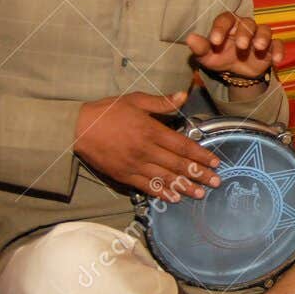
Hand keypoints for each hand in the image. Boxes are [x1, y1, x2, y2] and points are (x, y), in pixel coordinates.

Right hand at [75, 91, 221, 200]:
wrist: (78, 128)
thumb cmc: (108, 111)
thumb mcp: (135, 100)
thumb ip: (161, 102)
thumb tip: (184, 95)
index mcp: (151, 130)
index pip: (182, 145)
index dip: (201, 155)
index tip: (215, 162)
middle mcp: (146, 150)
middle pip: (178, 164)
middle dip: (199, 174)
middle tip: (216, 182)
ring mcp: (135, 165)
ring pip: (165, 178)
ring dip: (185, 187)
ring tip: (201, 193)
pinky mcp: (124, 175)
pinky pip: (147, 186)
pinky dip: (162, 192)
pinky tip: (174, 198)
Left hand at [186, 12, 284, 82]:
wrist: (236, 73)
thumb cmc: (220, 58)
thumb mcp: (207, 56)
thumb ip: (200, 47)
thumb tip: (189, 38)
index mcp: (228, 25)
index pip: (225, 19)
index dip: (220, 28)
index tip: (215, 41)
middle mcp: (245, 27)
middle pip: (247, 22)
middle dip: (244, 33)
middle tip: (241, 46)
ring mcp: (259, 36)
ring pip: (265, 30)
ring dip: (263, 37)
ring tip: (259, 48)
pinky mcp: (271, 47)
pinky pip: (278, 44)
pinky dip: (279, 51)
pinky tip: (276, 60)